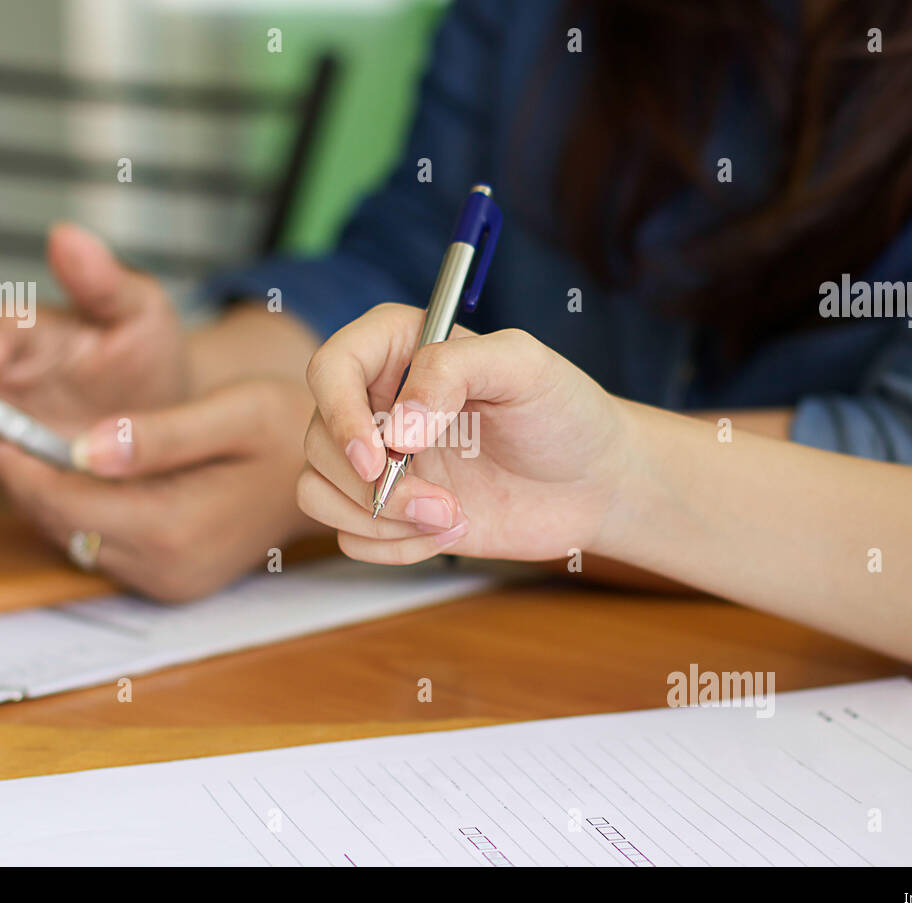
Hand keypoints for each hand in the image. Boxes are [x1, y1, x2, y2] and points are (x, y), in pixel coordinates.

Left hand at [0, 378, 318, 600]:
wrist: (335, 473)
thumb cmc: (291, 433)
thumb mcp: (233, 413)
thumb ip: (156, 435)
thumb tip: (79, 446)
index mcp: (178, 530)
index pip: (65, 505)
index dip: (16, 464)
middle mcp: (167, 569)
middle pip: (62, 526)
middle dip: (24, 476)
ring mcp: (168, 580)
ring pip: (75, 538)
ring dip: (49, 492)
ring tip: (26, 438)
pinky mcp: (168, 578)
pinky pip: (101, 544)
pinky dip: (80, 507)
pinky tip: (79, 467)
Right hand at [298, 303, 630, 563]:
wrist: (594, 484)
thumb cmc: (563, 412)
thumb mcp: (523, 367)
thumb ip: (454, 369)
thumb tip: (396, 427)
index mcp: (397, 347)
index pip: (330, 368)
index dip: (340, 415)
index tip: (379, 458)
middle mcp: (377, 401)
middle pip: (317, 440)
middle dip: (370, 485)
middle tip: (440, 502)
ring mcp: (379, 459)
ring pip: (319, 492)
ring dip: (379, 520)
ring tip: (451, 519)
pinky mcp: (388, 509)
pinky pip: (350, 536)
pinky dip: (393, 546)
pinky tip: (449, 532)